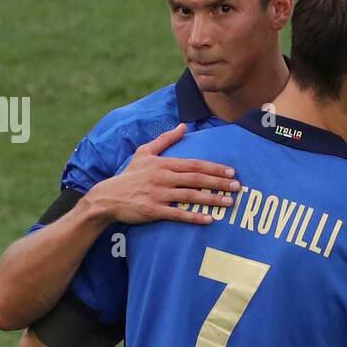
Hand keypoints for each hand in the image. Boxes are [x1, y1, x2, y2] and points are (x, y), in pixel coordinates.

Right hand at [84, 124, 238, 225]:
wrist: (108, 197)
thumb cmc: (130, 175)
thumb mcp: (144, 152)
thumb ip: (165, 139)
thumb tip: (184, 126)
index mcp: (163, 164)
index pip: (194, 165)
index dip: (214, 168)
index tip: (231, 172)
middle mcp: (163, 178)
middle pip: (196, 179)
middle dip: (219, 183)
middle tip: (238, 187)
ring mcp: (158, 194)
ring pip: (190, 196)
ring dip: (211, 199)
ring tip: (229, 202)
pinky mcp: (153, 210)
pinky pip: (177, 214)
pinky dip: (193, 217)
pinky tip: (209, 220)